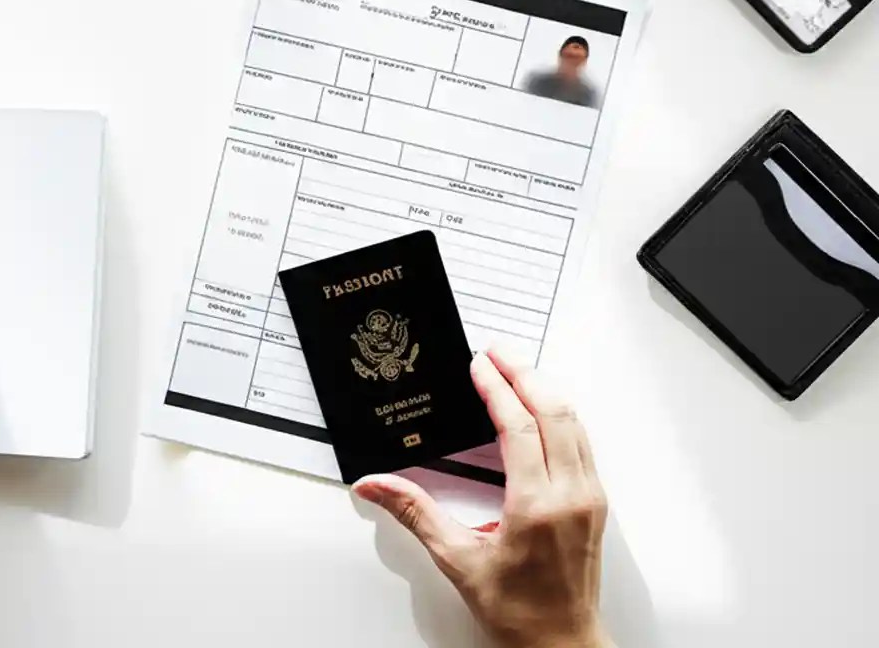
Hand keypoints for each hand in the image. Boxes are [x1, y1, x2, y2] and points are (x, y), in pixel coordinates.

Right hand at [354, 349, 610, 647]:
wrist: (561, 643)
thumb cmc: (518, 611)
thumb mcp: (458, 560)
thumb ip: (415, 514)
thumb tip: (376, 486)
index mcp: (537, 507)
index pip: (519, 428)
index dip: (498, 390)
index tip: (479, 366)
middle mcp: (571, 495)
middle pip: (555, 412)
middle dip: (526, 374)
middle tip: (497, 352)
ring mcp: (589, 497)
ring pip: (574, 423)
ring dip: (545, 390)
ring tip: (517, 370)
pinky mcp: (595, 502)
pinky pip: (581, 442)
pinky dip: (559, 414)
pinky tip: (541, 408)